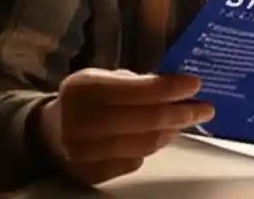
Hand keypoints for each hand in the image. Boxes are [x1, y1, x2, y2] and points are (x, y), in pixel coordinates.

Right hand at [37, 69, 213, 185]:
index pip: (138, 90)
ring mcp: (84, 152)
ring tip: (183, 122)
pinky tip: (160, 136)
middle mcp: (81, 122)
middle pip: (146, 121)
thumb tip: (179, 87)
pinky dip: (151, 148)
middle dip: (182, 113)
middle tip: (205, 109)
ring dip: (170, 132)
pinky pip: (133, 161)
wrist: (49, 133)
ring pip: (144, 144)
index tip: (196, 85)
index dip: (171, 88)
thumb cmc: (86, 98)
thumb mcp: (103, 78)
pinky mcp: (90, 174)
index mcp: (85, 89)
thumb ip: (137, 82)